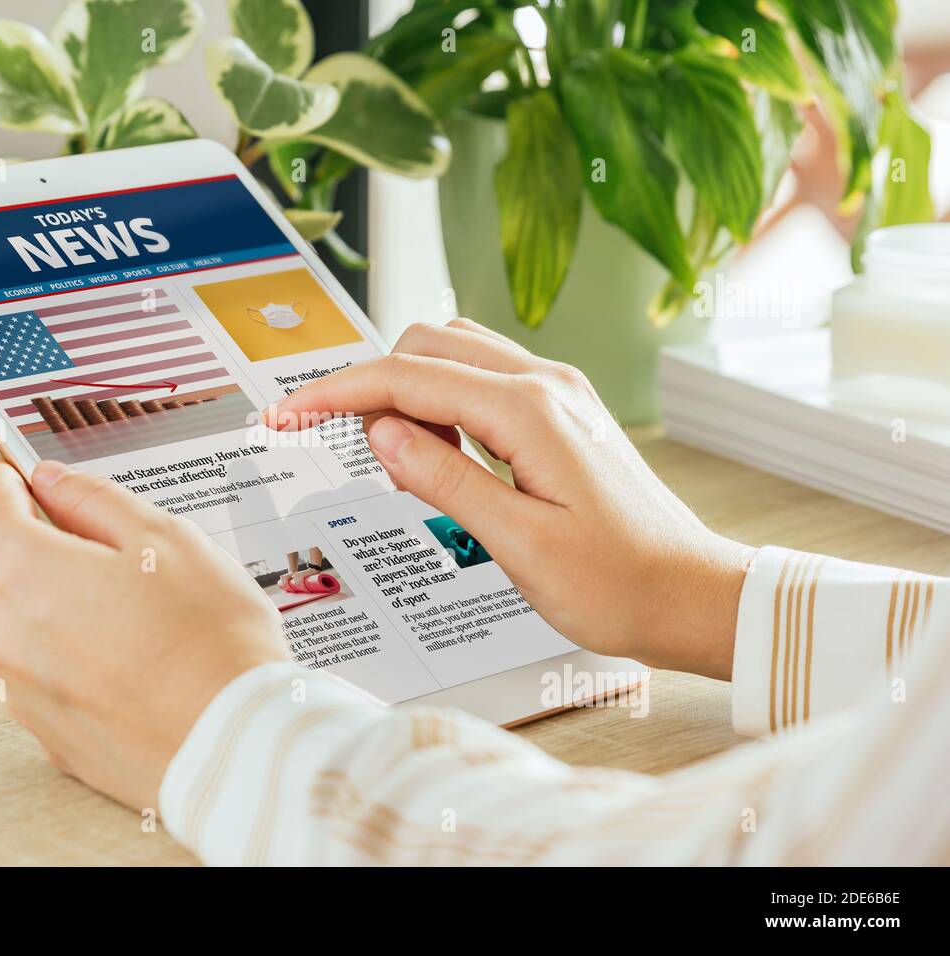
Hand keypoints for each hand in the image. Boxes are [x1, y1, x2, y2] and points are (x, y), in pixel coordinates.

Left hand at [0, 459, 288, 810]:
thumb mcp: (165, 537)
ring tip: (157, 630)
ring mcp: (23, 693)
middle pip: (20, 569)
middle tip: (142, 570)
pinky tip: (148, 673)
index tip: (37, 478)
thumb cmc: (208, 640)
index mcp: (25, 571)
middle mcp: (5, 634)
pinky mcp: (49, 737)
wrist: (235, 747)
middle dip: (68, 559)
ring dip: (82, 616)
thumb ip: (95, 499)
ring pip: (42, 627)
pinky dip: (93, 668)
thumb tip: (52, 481)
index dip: (16, 480)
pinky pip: (61, 679)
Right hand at [267, 318, 752, 679]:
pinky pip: (483, 382)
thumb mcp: (517, 544)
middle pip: (426, 346)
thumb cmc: (618, 584)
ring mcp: (557, 393)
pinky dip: (443, 405)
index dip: (337, 394)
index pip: (408, 378)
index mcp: (531, 412)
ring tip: (402, 467)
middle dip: (371, 387)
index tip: (288, 415)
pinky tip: (442, 460)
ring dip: (409, 394)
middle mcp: (546, 385)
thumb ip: (444, 479)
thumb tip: (379, 432)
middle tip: (345, 451)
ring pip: (454, 356)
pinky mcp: (560, 412)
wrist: (690, 595)